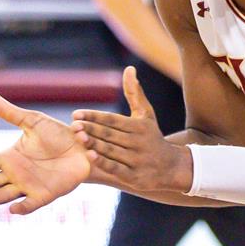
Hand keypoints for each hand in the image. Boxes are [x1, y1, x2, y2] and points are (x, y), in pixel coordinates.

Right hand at [0, 94, 90, 213]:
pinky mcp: (46, 194)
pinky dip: (22, 207)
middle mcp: (16, 174)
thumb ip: (13, 114)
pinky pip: (32, 203)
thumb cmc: (59, 135)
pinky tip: (12, 209)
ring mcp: (29, 185)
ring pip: (5, 194)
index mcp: (10, 157)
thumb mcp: (34, 122)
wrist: (84, 148)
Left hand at [72, 67, 193, 193]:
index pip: (113, 120)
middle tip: (73, 125)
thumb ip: (135, 93)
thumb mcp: (146, 115)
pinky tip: (89, 156)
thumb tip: (129, 68)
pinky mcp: (135, 177)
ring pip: (112, 150)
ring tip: (78, 137)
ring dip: (94, 144)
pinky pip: (116, 168)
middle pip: (110, 134)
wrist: (171, 167)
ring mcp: (137, 160)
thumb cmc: (152, 137)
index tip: (76, 114)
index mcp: (139, 126)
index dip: (94, 116)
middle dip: (91, 129)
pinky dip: (103, 162)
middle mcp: (139, 142)